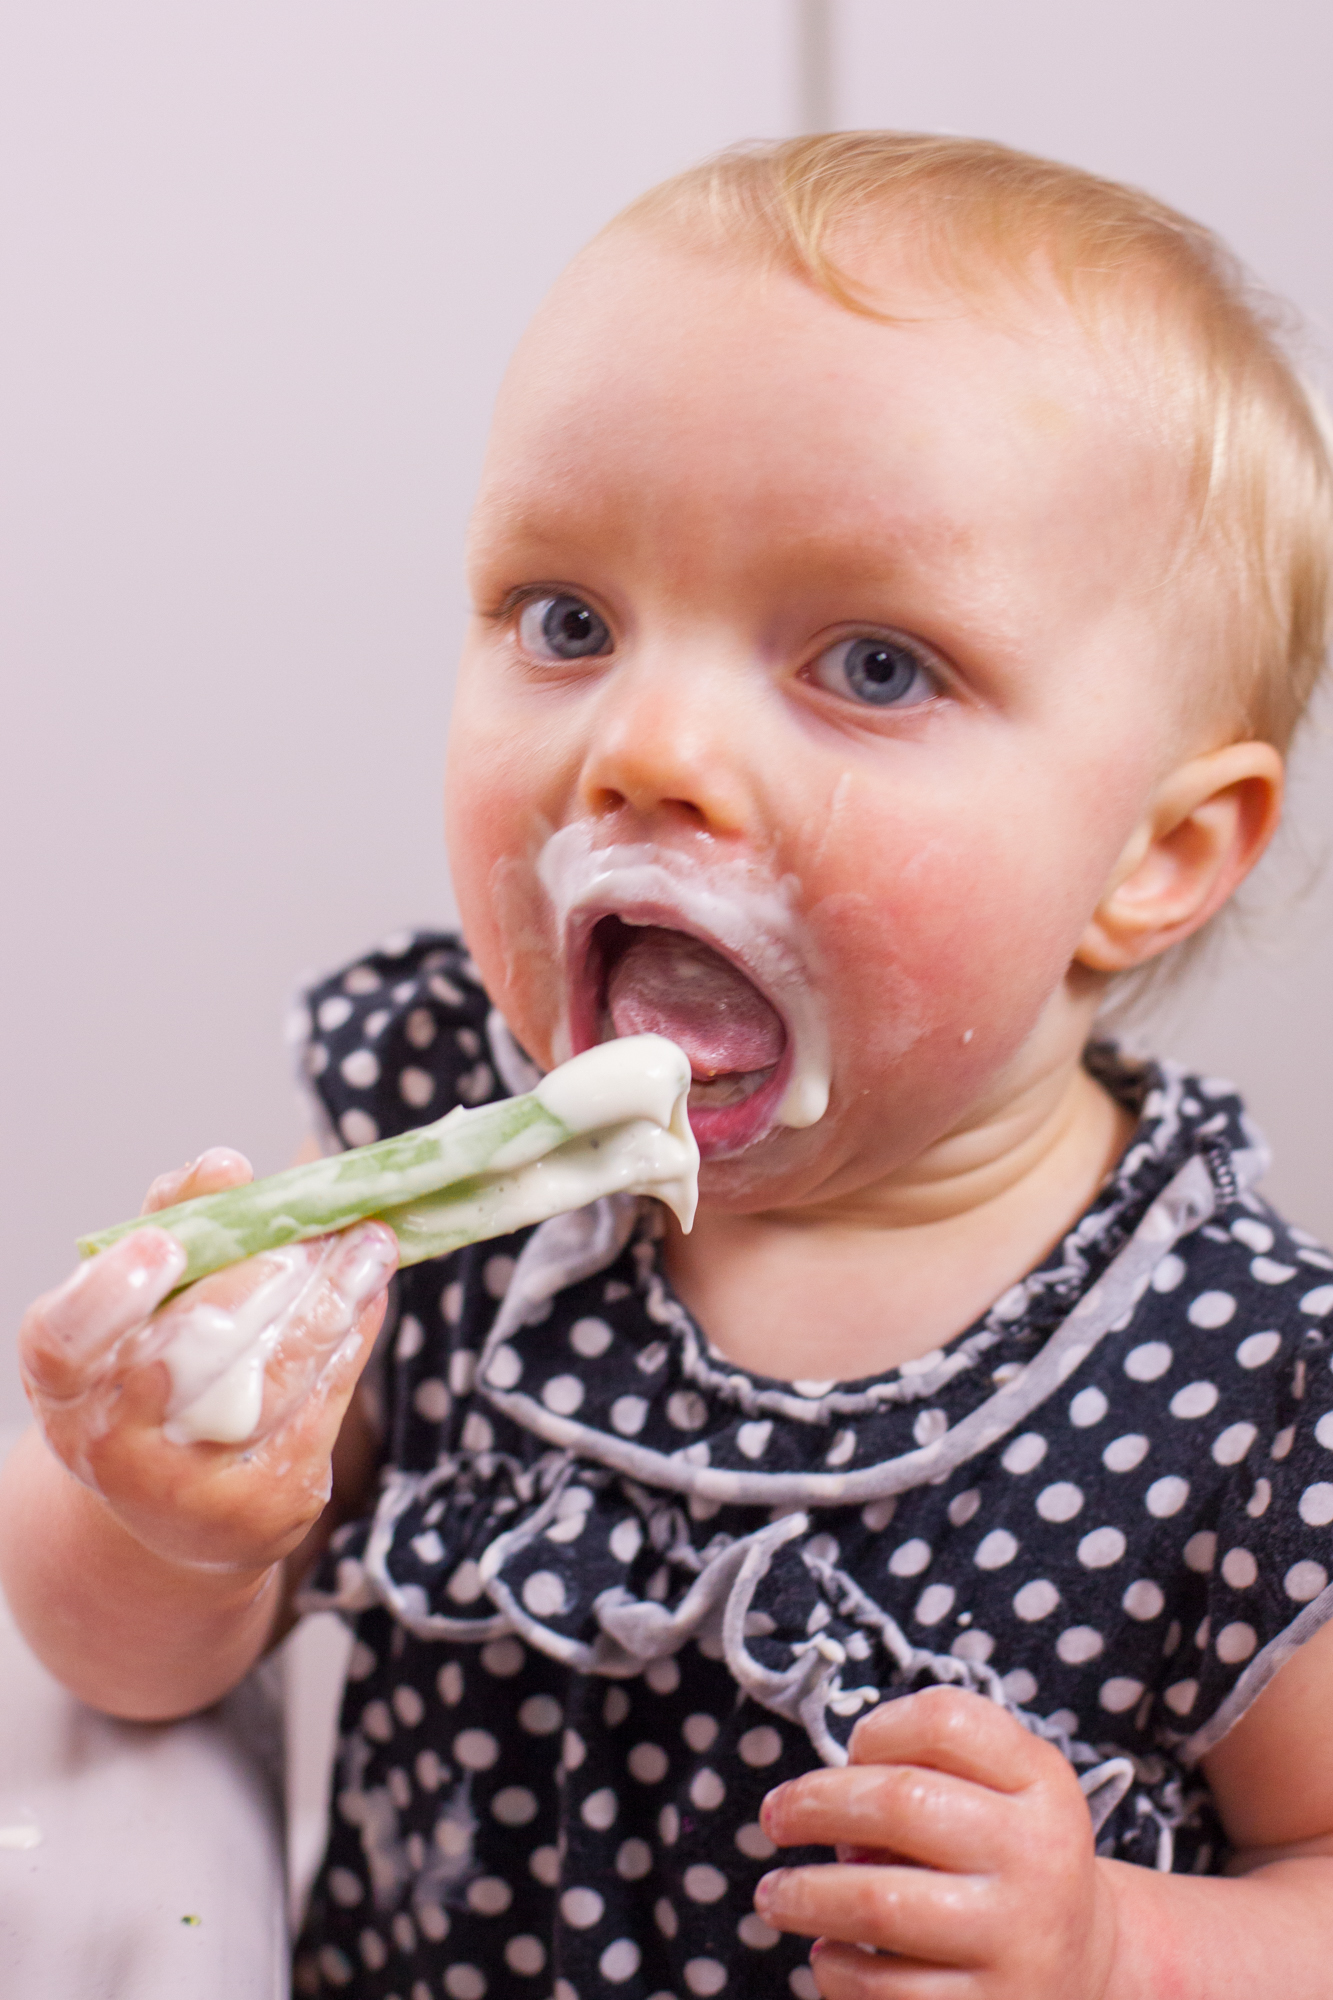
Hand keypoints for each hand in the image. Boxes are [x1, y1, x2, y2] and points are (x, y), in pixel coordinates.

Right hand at [18, 1149, 396, 1576]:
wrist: (176, 1509)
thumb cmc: (156, 1372)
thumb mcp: (142, 1302)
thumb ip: (177, 1224)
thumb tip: (225, 1166)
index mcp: (64, 1382)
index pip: (63, 1341)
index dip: (109, 1295)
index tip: (164, 1245)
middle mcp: (110, 1444)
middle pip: (190, 1355)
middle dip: (262, 1281)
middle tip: (318, 1227)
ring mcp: (189, 1488)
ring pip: (273, 1380)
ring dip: (331, 1301)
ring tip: (370, 1245)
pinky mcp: (265, 1506)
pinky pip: (318, 1411)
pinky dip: (349, 1344)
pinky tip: (368, 1298)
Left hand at [755, 1686, 1118, 1998]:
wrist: (1082, 1965)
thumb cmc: (1006, 1858)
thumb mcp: (1002, 1789)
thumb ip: (927, 1764)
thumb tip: (822, 1799)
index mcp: (1042, 1784)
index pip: (945, 1722)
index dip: (877, 1730)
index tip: (847, 1754)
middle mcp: (1039, 1857)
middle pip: (899, 1803)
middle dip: (813, 1805)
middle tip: (774, 1817)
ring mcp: (1019, 1941)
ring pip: (879, 1904)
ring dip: (804, 1894)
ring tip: (775, 1895)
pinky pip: (884, 1990)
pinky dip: (834, 1970)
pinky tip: (828, 1956)